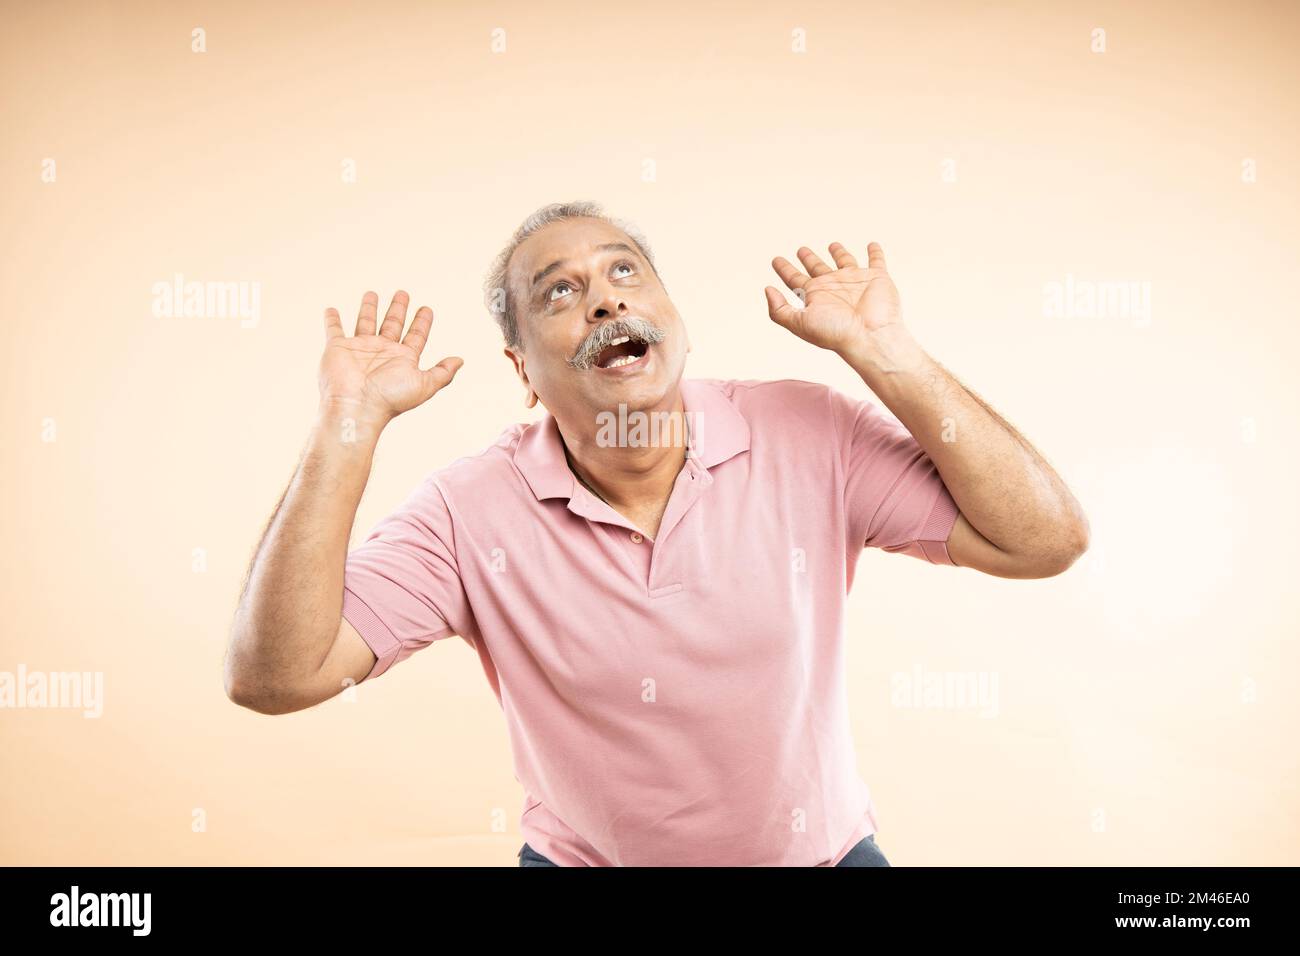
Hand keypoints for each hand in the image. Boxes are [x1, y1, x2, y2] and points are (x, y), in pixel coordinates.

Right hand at [319, 291, 462, 424]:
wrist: (356, 406)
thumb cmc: (389, 399)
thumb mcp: (424, 385)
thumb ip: (442, 372)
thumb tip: (460, 360)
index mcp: (402, 359)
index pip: (415, 336)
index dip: (422, 322)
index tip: (427, 309)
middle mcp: (381, 352)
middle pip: (392, 324)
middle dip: (398, 309)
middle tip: (403, 293)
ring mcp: (359, 349)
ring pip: (365, 322)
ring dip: (369, 308)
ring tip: (372, 293)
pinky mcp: (337, 348)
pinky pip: (334, 329)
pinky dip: (332, 320)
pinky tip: (331, 310)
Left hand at [764, 241, 901, 353]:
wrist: (870, 337)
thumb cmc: (836, 333)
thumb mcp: (799, 323)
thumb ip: (780, 310)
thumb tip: (768, 290)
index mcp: (815, 296)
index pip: (795, 279)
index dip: (784, 269)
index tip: (776, 260)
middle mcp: (834, 288)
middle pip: (817, 268)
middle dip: (809, 259)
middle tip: (801, 250)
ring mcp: (855, 281)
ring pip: (845, 261)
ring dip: (839, 252)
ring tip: (833, 244)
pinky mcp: (877, 278)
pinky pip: (877, 261)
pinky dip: (875, 252)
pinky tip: (873, 245)